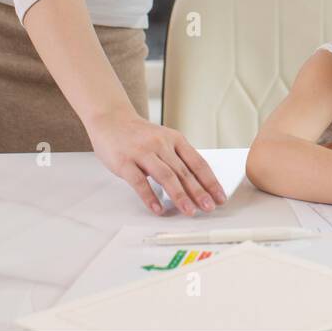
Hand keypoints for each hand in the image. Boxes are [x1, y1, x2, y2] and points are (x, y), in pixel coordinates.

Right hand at [85, 105, 227, 217]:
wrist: (111, 119)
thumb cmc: (139, 135)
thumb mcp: (164, 140)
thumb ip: (177, 158)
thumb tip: (198, 184)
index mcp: (175, 139)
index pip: (198, 162)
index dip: (210, 181)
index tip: (220, 196)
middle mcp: (161, 144)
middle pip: (184, 171)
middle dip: (199, 191)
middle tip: (209, 207)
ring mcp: (142, 152)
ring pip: (165, 176)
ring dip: (179, 195)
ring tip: (188, 211)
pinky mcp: (124, 161)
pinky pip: (139, 182)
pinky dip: (150, 197)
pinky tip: (158, 209)